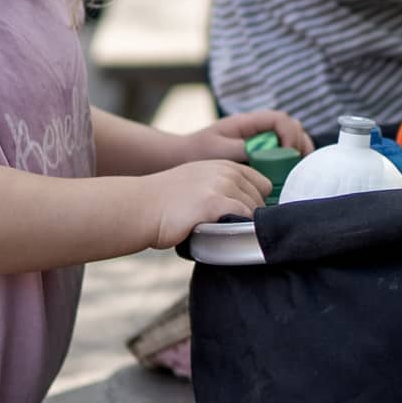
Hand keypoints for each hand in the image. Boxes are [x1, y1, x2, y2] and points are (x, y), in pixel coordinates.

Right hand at [145, 160, 272, 249]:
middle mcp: (225, 171)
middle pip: (260, 199)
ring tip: (226, 234)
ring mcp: (220, 185)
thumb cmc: (165, 202)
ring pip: (254, 211)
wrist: (140, 206)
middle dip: (251, 216)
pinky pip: (244, 219)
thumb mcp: (198, 182)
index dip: (257, 202)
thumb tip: (247, 211)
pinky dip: (240, 230)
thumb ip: (222, 188)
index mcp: (224, 165)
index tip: (246, 217)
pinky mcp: (214, 202)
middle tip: (233, 229)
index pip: (261, 183)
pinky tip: (226, 237)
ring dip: (244, 225)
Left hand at [189, 108, 313, 161]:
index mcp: (250, 121)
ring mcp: (262, 139)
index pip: (281, 119)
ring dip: (299, 153)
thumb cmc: (199, 151)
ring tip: (298, 172)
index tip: (288, 154)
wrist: (186, 156)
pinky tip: (289, 176)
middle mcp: (259, 127)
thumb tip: (266, 153)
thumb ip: (242, 149)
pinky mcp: (262, 151)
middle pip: (293, 128)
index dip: (290, 134)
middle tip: (299, 165)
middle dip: (300, 145)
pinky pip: (284, 153)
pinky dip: (291, 162)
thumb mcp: (219, 150)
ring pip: (292, 139)